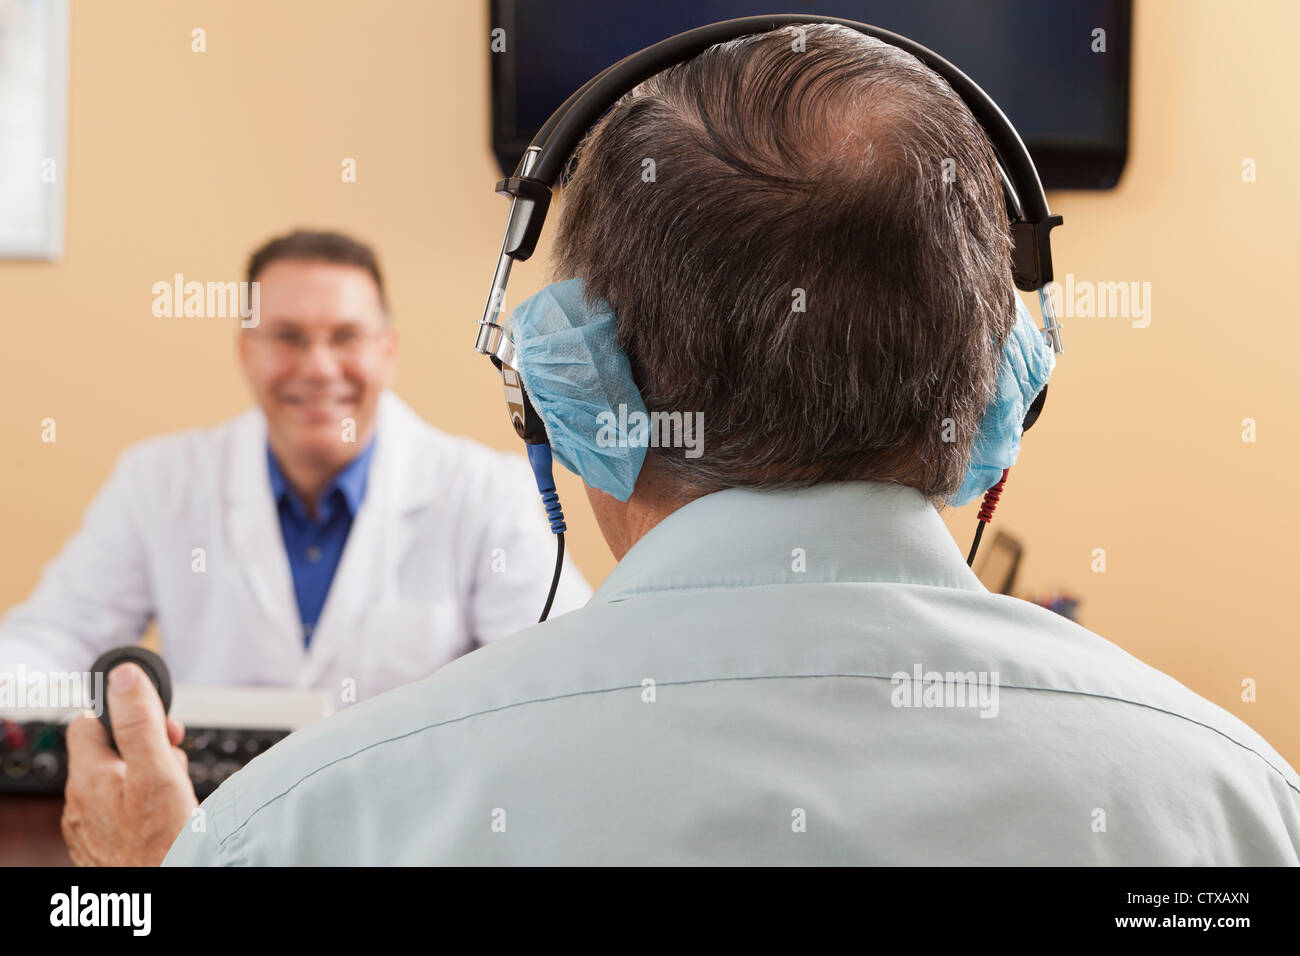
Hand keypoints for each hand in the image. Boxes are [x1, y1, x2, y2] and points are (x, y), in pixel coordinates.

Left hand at [62, 662, 197, 865]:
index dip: (126, 713)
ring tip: (172, 790)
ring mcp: (88, 826)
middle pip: (105, 751)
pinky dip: (139, 803)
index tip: (157, 724)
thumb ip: (139, 722)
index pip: (87, 721)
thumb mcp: (157, 771)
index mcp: (88, 776)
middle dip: (142, 746)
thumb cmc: (161, 843)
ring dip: (144, 775)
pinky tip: (162, 814)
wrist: (165, 889)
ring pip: (114, 781)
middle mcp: (79, 801)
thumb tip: (123, 676)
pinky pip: (117, 809)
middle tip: (173, 758)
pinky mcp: (100, 845)